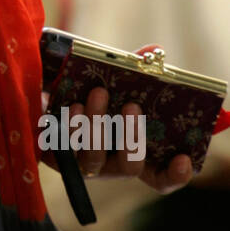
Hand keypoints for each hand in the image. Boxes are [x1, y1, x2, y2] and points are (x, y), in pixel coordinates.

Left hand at [41, 44, 194, 194]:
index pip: (161, 177)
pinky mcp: (54, 156)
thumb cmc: (90, 91)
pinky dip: (69, 127)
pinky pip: (62, 149)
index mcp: (133, 152)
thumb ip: (134, 70)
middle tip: (131, 106)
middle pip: (130, 167)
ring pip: (93, 158)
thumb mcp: (115, 80)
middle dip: (132, 137)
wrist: (47, 94)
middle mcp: (111, 166)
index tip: (183, 158)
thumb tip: (152, 52)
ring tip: (97, 93)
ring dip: (97, 126)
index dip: (176, 174)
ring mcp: (82, 165)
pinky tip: (72, 105)